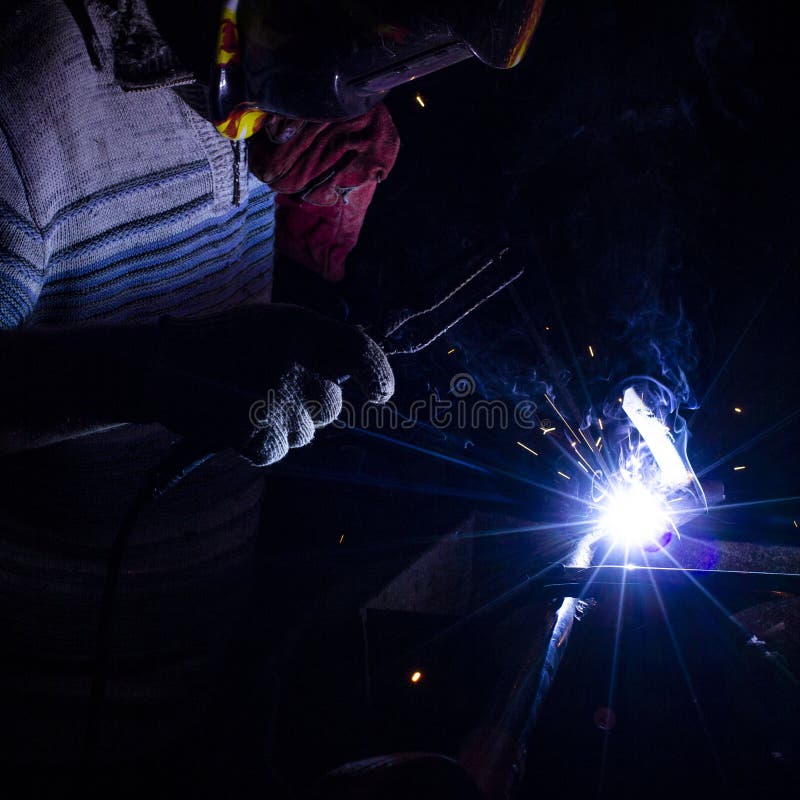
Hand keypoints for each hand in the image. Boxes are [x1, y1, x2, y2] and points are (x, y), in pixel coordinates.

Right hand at [154, 304, 392, 465]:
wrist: (154, 365)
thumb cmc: (219, 346)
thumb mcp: (269, 326)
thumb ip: (316, 343)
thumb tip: (359, 373)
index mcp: (300, 326)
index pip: (361, 350)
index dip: (378, 376)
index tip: (381, 394)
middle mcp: (294, 357)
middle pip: (332, 405)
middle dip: (311, 410)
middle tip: (271, 396)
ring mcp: (274, 393)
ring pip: (305, 433)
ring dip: (281, 428)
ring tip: (244, 405)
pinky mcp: (254, 425)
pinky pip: (276, 451)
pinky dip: (256, 447)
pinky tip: (232, 426)